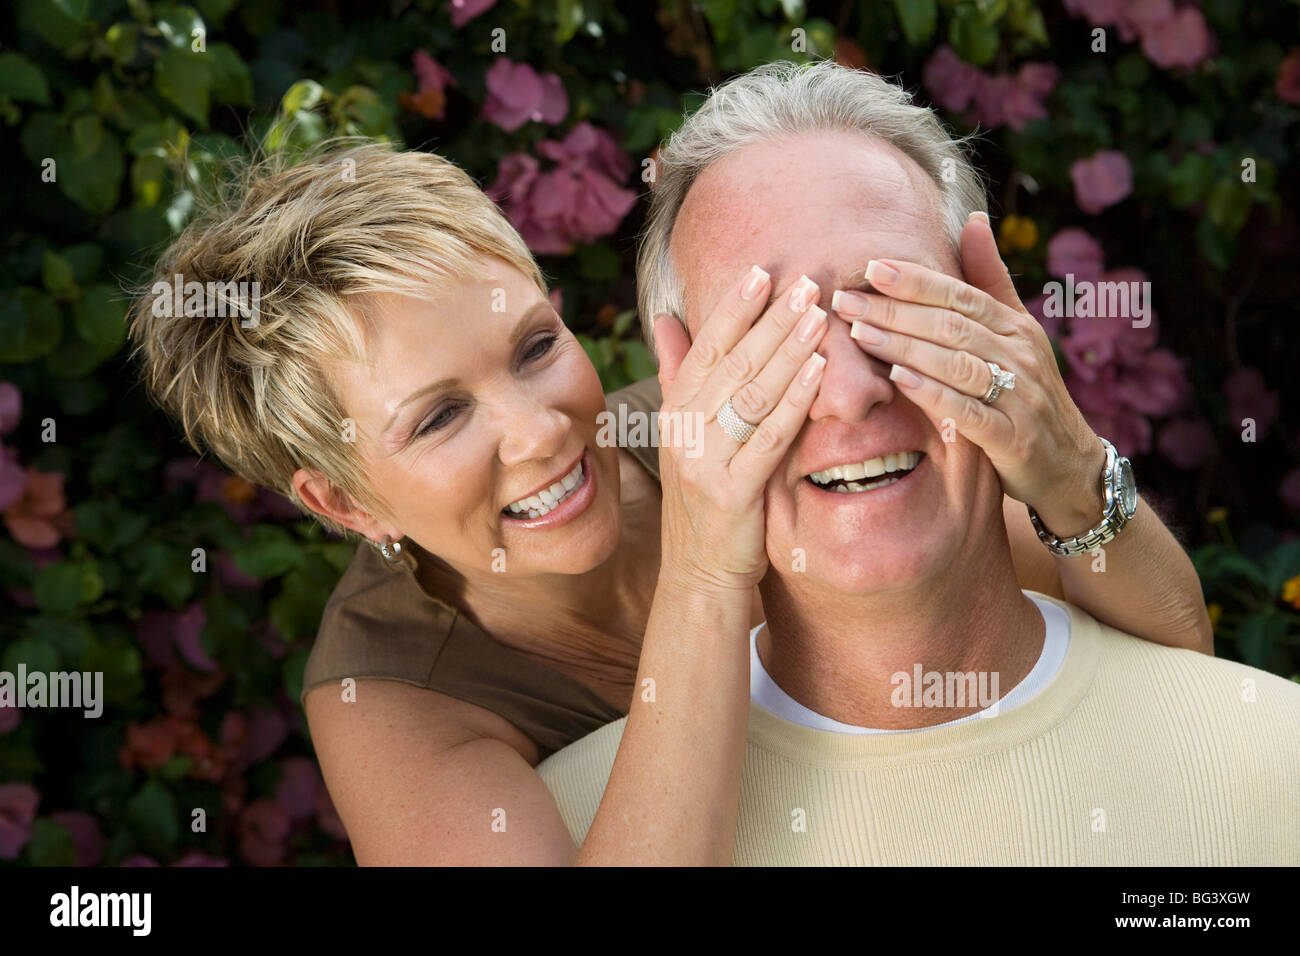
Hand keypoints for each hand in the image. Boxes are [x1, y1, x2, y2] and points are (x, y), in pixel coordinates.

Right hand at [653, 266, 827, 591]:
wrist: (699, 575)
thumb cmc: (704, 502)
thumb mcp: (685, 436)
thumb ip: (679, 376)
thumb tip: (668, 319)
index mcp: (676, 413)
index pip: (705, 348)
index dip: (733, 309)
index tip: (762, 271)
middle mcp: (685, 432)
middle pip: (733, 364)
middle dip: (770, 320)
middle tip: (805, 281)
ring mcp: (705, 462)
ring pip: (752, 394)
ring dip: (787, 351)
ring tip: (818, 314)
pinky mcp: (731, 493)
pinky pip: (769, 438)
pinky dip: (794, 401)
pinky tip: (819, 372)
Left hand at [828, 213, 1105, 537]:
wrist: (1069, 466)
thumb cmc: (1027, 394)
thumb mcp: (1016, 334)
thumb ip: (990, 280)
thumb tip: (973, 218)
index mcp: (1015, 327)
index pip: (960, 295)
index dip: (917, 280)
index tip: (871, 266)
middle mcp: (1019, 355)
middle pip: (951, 325)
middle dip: (896, 310)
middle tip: (845, 300)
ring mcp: (1018, 396)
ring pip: (956, 363)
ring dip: (906, 346)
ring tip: (860, 333)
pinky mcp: (1012, 438)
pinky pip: (969, 411)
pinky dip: (934, 394)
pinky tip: (899, 381)